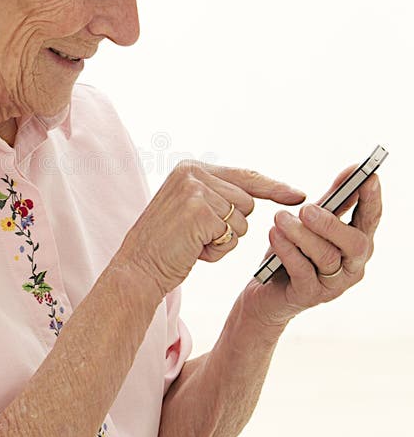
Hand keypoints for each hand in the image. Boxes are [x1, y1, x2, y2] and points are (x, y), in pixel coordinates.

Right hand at [115, 159, 305, 298]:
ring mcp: (196, 191)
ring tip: (194, 243)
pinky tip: (193, 250)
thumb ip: (217, 196)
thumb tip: (256, 197)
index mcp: (191, 168)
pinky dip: (218, 251)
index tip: (298, 195)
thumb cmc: (166, 245)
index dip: (273, 187)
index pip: (244, 175)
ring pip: (243, 220)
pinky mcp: (200, 212)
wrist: (137, 268)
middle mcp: (193, 174)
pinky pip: (232, 236)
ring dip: (225, 240)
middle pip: (247, 201)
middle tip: (198, 236)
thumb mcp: (190, 210)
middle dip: (232, 226)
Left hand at [239, 163, 382, 328]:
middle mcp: (351, 266)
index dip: (372, 199)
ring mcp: (333, 284)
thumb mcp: (310, 224)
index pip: (370, 219)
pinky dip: (287, 250)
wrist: (265, 293)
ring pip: (326, 256)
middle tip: (306, 209)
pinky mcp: (309, 296)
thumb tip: (353, 170)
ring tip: (279, 218)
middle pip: (355, 243)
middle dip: (331, 224)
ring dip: (300, 234)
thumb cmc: (292, 253)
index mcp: (356, 244)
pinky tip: (274, 235)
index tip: (369, 177)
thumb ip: (332, 200)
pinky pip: (302, 271)